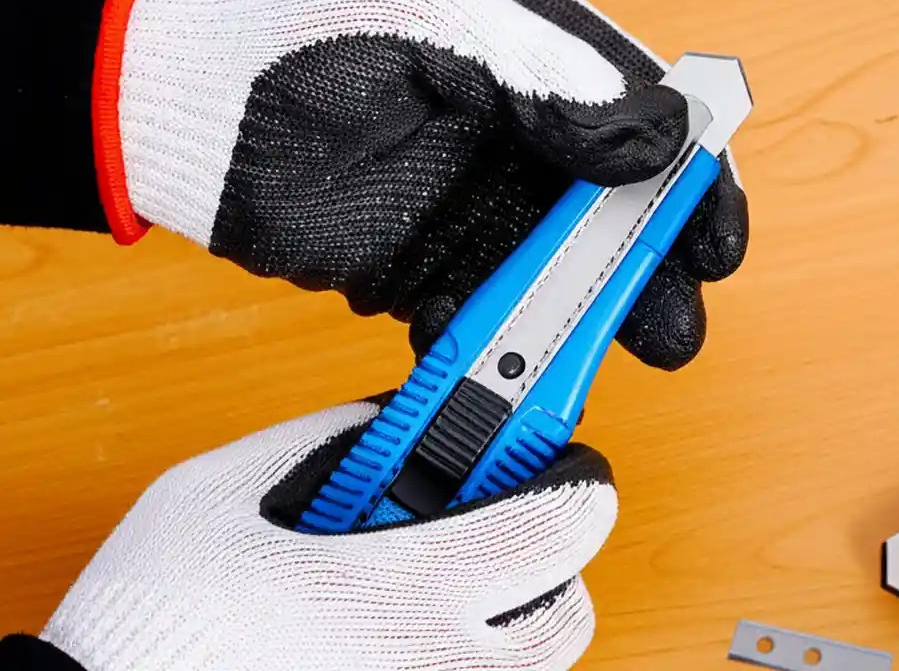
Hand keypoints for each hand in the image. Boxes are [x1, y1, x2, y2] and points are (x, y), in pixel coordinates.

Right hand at [38, 400, 617, 669]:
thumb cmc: (158, 616)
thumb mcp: (232, 488)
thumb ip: (333, 439)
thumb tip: (392, 417)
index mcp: (404, 588)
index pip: (560, 525)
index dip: (577, 473)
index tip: (560, 444)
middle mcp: (433, 661)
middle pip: (566, 610)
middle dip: (554, 553)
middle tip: (507, 510)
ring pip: (529, 664)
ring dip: (514, 607)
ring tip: (450, 566)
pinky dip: (471, 650)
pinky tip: (412, 619)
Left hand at [99, 0, 748, 369]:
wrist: (191, 109)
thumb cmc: (302, 33)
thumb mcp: (434, 25)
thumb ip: (545, 78)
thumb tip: (658, 134)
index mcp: (541, 60)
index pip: (652, 124)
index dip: (695, 184)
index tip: (717, 239)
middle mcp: (522, 140)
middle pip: (621, 215)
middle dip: (655, 271)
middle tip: (675, 321)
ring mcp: (477, 210)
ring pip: (562, 278)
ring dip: (588, 322)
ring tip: (602, 355)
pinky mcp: (428, 270)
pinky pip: (484, 318)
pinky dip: (499, 345)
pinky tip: (499, 357)